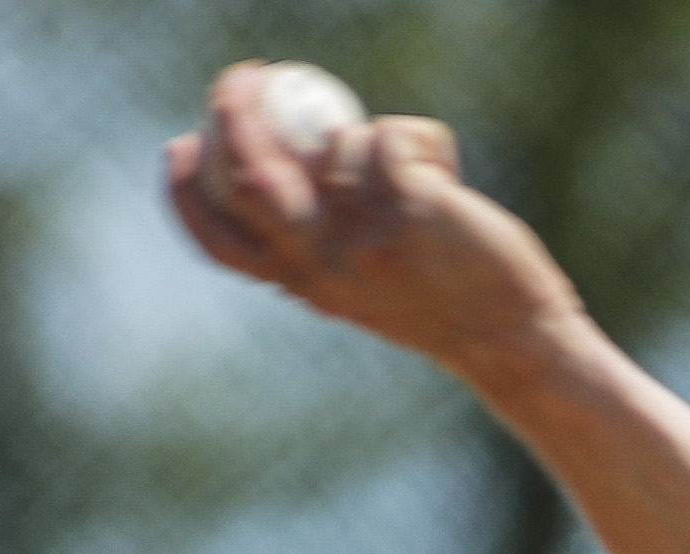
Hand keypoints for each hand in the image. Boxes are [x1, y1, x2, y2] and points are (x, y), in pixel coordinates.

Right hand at [163, 63, 588, 388]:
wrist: (510, 341)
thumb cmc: (437, 304)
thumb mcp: (357, 287)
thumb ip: (314, 244)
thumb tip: (268, 175)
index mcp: (300, 283)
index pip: (219, 239)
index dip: (184, 190)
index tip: (180, 144)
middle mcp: (321, 265)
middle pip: (249, 173)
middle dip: (235, 112)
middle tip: (250, 75)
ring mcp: (363, 238)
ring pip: (333, 144)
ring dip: (365, 133)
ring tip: (406, 160)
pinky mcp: (410, 210)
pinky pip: (391, 138)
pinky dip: (419, 136)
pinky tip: (444, 167)